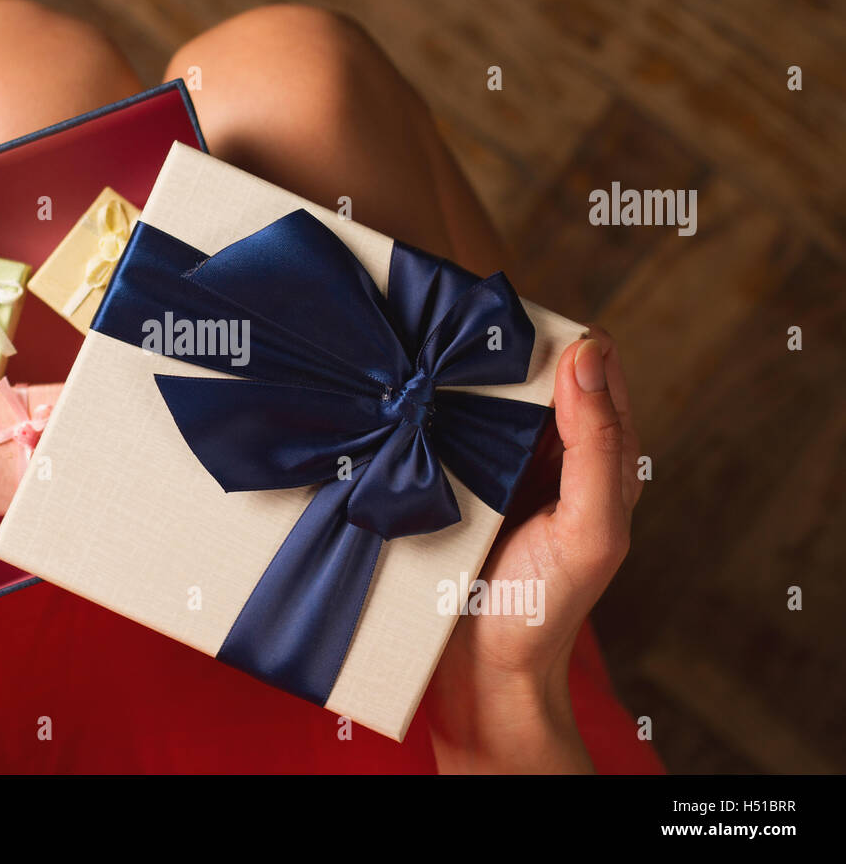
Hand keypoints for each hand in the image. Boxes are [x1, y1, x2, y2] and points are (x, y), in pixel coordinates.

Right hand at [424, 327, 641, 772]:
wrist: (476, 678)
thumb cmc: (542, 610)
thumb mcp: (590, 531)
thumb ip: (597, 447)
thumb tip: (586, 355)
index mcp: (597, 457)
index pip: (591, 365)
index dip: (560, 333)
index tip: (508, 316)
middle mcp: (546, 452)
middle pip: (528, 371)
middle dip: (496, 343)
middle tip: (449, 323)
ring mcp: (493, 467)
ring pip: (479, 394)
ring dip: (452, 373)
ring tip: (417, 350)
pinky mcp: (445, 484)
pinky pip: (439, 429)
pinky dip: (422, 408)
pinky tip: (398, 396)